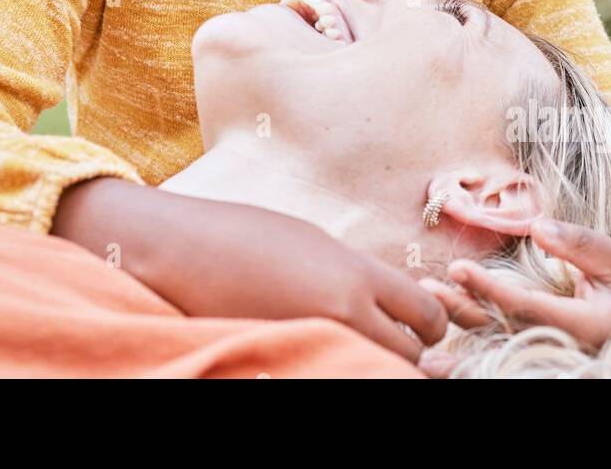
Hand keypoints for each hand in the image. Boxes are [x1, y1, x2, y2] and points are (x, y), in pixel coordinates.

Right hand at [53, 179, 447, 363]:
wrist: (180, 251)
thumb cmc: (245, 235)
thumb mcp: (313, 242)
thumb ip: (356, 274)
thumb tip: (390, 302)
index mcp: (354, 274)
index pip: (425, 315)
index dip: (430, 324)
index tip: (419, 325)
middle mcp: (343, 313)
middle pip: (409, 356)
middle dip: (408, 355)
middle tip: (394, 347)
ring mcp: (314, 340)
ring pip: (374, 371)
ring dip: (373, 364)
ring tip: (358, 352)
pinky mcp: (286, 360)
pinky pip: (331, 374)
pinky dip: (337, 370)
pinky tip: (324, 358)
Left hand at [415, 217, 610, 376]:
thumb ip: (582, 245)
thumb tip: (538, 227)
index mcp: (584, 327)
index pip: (528, 307)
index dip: (491, 289)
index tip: (458, 269)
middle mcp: (560, 348)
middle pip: (503, 329)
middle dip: (463, 309)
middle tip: (428, 290)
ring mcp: (545, 357)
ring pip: (495, 343)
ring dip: (458, 326)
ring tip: (425, 308)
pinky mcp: (533, 357)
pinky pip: (495, 352)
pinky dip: (465, 351)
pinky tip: (434, 351)